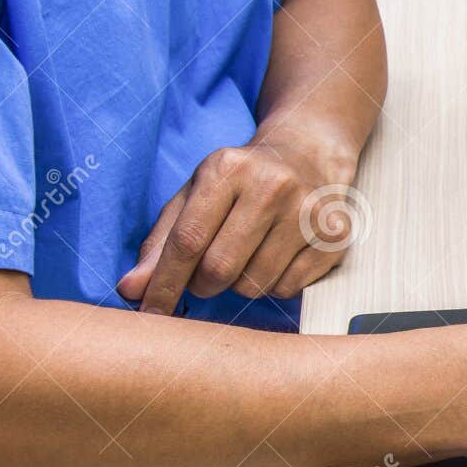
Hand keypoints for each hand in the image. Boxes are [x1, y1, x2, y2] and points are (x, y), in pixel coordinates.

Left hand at [116, 134, 361, 313]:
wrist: (308, 155)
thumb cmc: (242, 181)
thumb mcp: (196, 194)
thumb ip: (162, 241)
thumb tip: (131, 290)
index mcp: (228, 169)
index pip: (187, 239)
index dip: (164, 282)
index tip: (148, 310)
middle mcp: (273, 186)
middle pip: (220, 268)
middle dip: (203, 285)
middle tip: (205, 278)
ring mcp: (309, 212)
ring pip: (254, 284)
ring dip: (240, 285)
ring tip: (247, 258)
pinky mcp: (335, 237)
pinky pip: (288, 288)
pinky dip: (273, 285)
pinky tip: (277, 259)